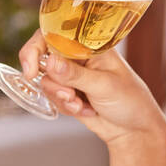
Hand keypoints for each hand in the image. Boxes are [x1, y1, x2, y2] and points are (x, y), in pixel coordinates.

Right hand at [18, 30, 165, 147]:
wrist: (134, 129)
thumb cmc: (130, 100)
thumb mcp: (105, 86)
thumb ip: (76, 75)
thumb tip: (50, 62)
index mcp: (88, 45)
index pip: (52, 35)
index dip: (35, 49)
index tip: (30, 70)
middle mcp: (76, 56)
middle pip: (42, 60)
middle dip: (52, 83)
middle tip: (68, 95)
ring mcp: (70, 75)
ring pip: (46, 82)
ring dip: (61, 97)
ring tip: (81, 105)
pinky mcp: (67, 93)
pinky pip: (51, 98)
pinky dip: (65, 107)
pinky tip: (85, 110)